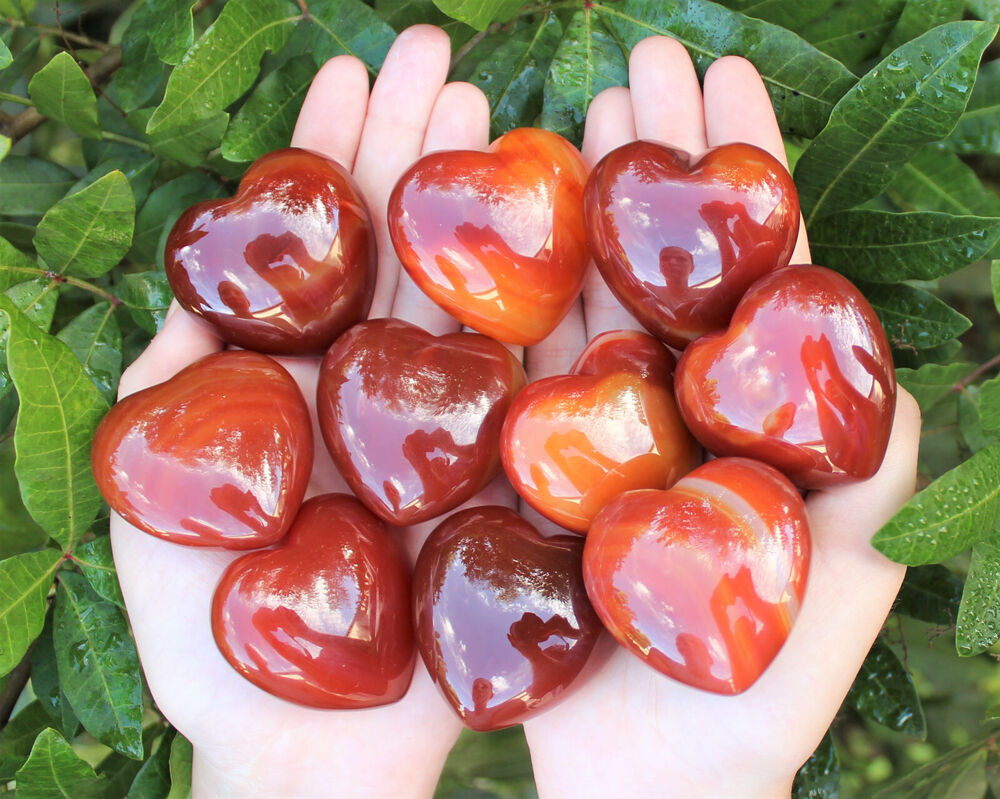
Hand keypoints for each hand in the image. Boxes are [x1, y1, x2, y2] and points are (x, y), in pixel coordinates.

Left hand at [110, 26, 509, 798]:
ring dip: (494, 208)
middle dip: (420, 151)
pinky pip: (544, 389)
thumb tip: (193, 280)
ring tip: (512, 114)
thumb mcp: (160, 509)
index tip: (360, 71)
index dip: (335, 156)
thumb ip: (174, 388)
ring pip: (480, 300)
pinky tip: (581, 234)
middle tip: (445, 61)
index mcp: (303, 388)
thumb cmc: (218, 653)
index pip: (321, 247)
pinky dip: (562, 312)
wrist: (312, 763)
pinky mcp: (514, 487)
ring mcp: (456, 435)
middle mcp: (385, 398)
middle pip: (406, 255)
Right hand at [520, 37, 920, 798]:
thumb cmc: (741, 718)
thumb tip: (899, 362)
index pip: (746, 275)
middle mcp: (658, 416)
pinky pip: (505, 372)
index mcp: (739, 427)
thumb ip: (870, 486)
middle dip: (655, 159)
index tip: (721, 81)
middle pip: (659, 265)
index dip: (738, 178)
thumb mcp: (832, 600)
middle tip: (637, 60)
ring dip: (574, 200)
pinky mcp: (510, 476)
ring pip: (578, 298)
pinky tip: (488, 216)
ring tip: (566, 108)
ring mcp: (581, 439)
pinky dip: (499, 293)